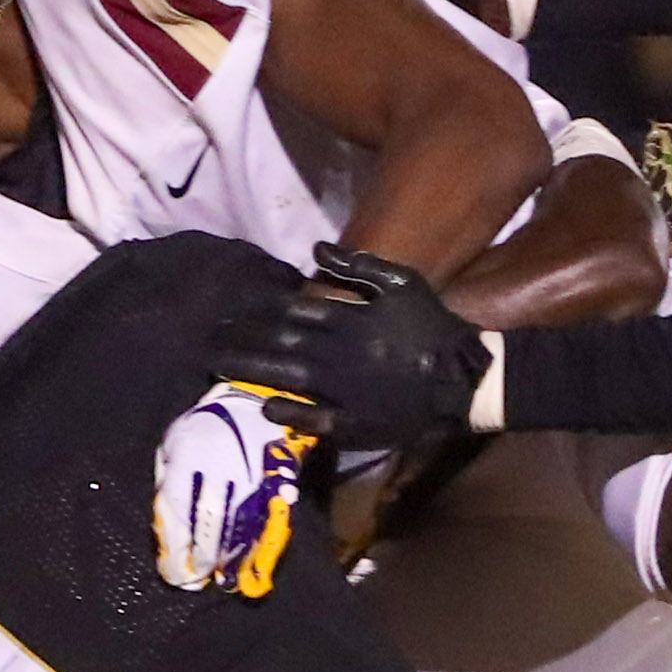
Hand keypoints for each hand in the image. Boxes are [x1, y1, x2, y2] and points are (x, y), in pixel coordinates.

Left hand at [152, 381, 315, 594]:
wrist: (252, 401)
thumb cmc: (204, 426)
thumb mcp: (174, 443)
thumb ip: (168, 480)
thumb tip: (166, 525)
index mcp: (188, 457)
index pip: (177, 510)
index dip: (175, 546)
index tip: (173, 573)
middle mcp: (220, 467)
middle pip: (209, 522)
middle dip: (201, 557)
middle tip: (195, 581)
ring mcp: (250, 474)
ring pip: (237, 523)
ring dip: (227, 556)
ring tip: (219, 578)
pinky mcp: (274, 480)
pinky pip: (264, 518)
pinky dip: (256, 544)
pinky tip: (247, 563)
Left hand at [222, 243, 492, 452]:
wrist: (464, 378)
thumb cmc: (432, 327)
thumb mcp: (402, 283)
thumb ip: (359, 265)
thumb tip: (315, 249)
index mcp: (350, 320)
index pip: (293, 313)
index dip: (257, 311)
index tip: (229, 309)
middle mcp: (340, 354)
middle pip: (280, 344)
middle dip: (241, 339)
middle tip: (207, 335)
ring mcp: (346, 392)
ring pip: (288, 379)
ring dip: (250, 371)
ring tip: (218, 364)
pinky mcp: (355, 423)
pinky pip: (314, 419)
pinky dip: (289, 413)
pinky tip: (264, 408)